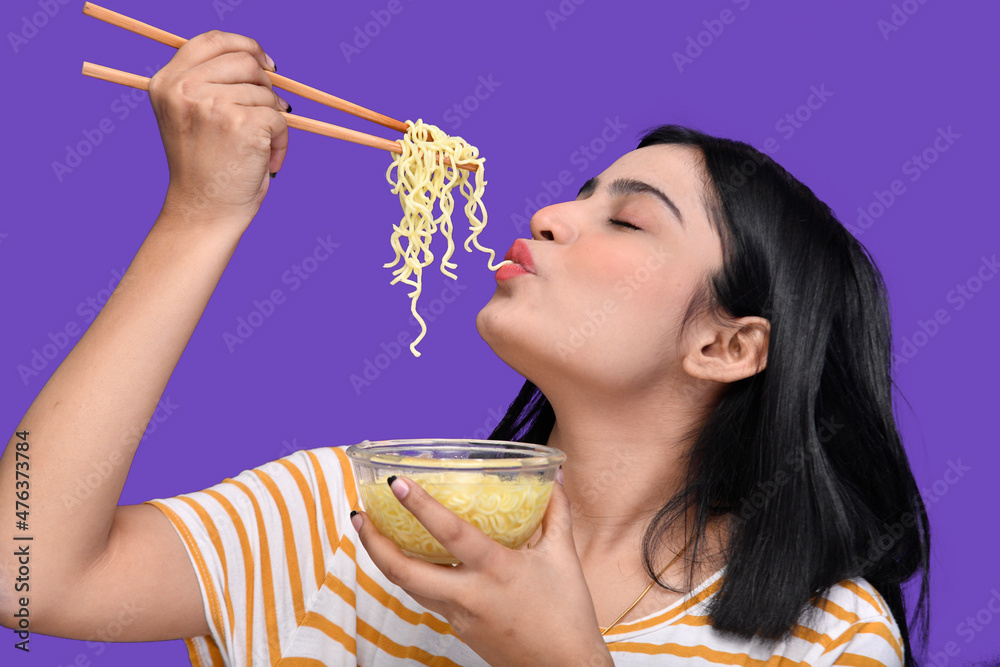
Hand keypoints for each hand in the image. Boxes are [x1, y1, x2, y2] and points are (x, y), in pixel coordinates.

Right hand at [148, 30, 288, 232]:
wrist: (204, 212)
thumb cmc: (205, 168)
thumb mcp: (192, 116)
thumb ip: (209, 84)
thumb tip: (262, 63)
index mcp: (167, 82)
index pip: (213, 41)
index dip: (246, 46)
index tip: (267, 65)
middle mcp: (184, 89)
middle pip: (245, 61)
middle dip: (265, 87)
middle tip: (267, 115)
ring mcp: (212, 105)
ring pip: (266, 93)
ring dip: (273, 121)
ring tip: (259, 148)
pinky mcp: (242, 124)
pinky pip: (280, 119)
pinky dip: (282, 142)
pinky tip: (268, 161)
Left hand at [353, 475, 614, 666]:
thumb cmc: (567, 615)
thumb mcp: (563, 558)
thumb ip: (557, 514)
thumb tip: (556, 478)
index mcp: (496, 570)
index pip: (449, 533)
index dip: (420, 506)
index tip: (397, 483)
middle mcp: (469, 594)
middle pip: (404, 571)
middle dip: (374, 543)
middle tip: (359, 514)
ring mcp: (458, 616)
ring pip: (408, 587)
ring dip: (383, 560)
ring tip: (371, 533)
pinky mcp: (458, 629)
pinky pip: (426, 599)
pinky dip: (409, 577)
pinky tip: (406, 561)